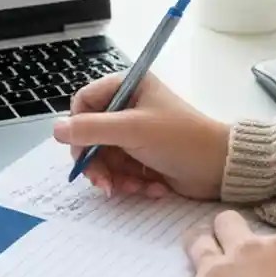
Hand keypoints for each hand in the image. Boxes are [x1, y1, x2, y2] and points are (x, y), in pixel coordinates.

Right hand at [52, 73, 229, 199]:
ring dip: (115, 177)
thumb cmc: (181, 139)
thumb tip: (55, 130)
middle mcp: (128, 108)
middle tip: (104, 182)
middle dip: (97, 162)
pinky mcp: (142, 157)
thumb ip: (92, 129)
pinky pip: (120, 171)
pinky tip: (149, 188)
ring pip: (103, 158)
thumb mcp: (133, 130)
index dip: (79, 128)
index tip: (84, 149)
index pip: (84, 103)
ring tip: (134, 188)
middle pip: (90, 136)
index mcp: (128, 88)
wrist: (220, 168)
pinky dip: (130, 183)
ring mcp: (135, 134)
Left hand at [179, 209, 275, 276]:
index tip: (263, 269)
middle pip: (224, 223)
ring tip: (206, 274)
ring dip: (199, 249)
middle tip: (225, 255)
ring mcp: (214, 269)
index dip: (261, 252)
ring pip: (196, 242)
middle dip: (223, 232)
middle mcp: (243, 249)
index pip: (262, 236)